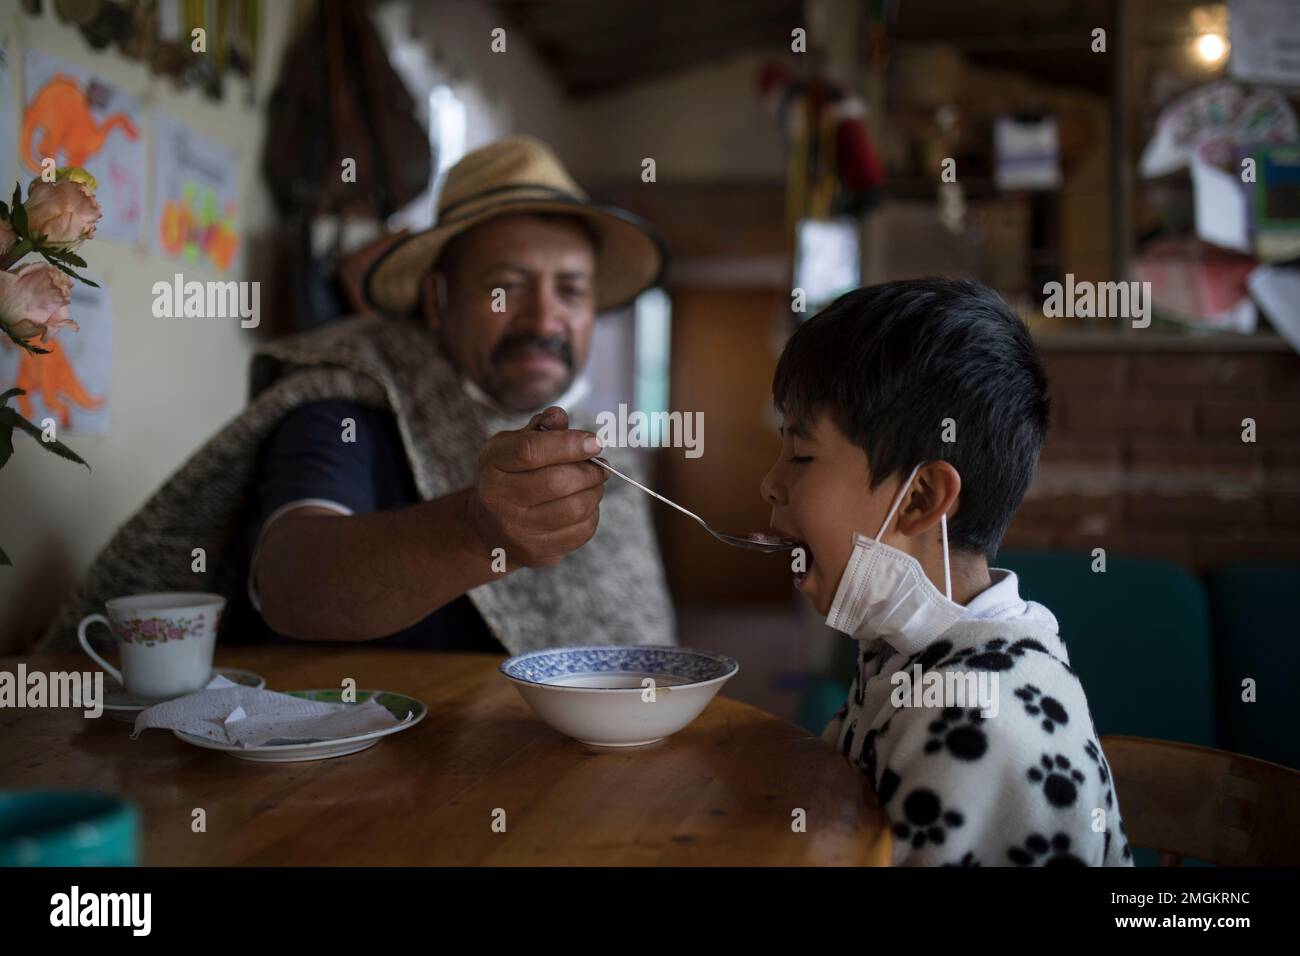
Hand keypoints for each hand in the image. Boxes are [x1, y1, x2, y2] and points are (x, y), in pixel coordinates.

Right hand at [468, 405, 607, 568]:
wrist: (490, 528)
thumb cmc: (512, 476)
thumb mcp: (516, 445)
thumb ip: (541, 429)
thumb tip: (559, 417)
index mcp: (492, 464)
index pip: (531, 451)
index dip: (569, 444)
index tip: (594, 443)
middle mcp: (498, 499)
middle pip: (557, 482)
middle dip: (589, 471)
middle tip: (600, 466)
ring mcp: (516, 530)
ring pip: (574, 508)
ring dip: (595, 492)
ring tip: (594, 484)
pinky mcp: (536, 552)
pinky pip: (581, 531)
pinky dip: (592, 514)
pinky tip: (585, 505)